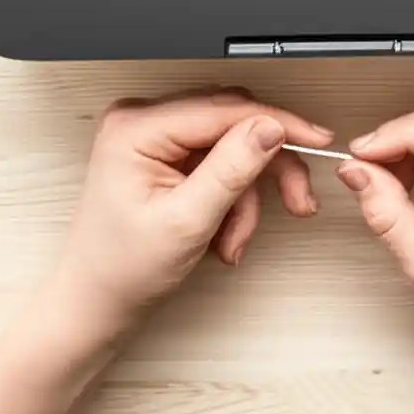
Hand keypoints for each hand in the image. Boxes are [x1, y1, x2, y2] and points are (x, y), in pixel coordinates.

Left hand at [56, 90, 333, 327]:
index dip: (279, 124)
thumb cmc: (121, 269)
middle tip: (297, 200)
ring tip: (234, 240)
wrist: (96, 304)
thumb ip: (231, 169)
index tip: (317, 140)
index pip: (225, 109)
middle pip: (235, 124)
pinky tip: (224, 234)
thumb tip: (271, 127)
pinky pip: (222, 165)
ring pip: (234, 148)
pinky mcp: (168, 156)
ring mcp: (156, 138)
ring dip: (247, 198)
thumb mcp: (186, 221)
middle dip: (265, 170)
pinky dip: (234, 202)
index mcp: (137, 127)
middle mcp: (144, 122)